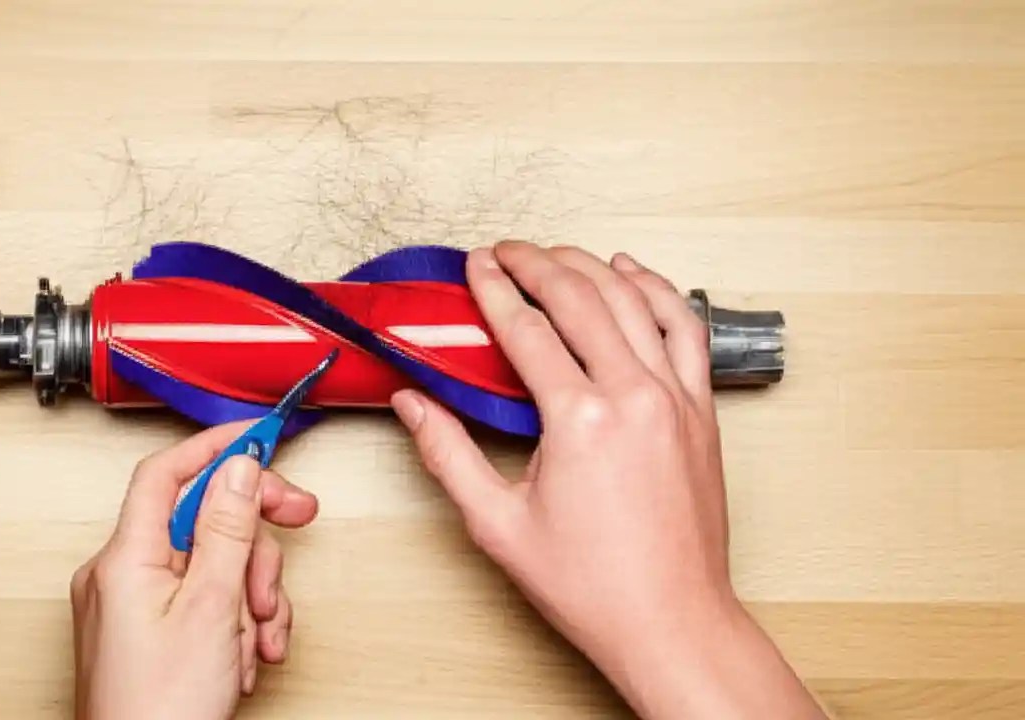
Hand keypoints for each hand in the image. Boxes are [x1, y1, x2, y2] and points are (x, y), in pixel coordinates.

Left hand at [71, 423, 317, 719]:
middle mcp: (122, 575)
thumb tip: (238, 467)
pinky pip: (202, 604)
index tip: (262, 436)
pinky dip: (235, 624)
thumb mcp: (212, 609)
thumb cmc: (161, 712)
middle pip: (202, 520)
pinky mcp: (149, 635)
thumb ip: (227, 530)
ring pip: (213, 566)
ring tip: (261, 641)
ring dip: (252, 597)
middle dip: (254, 541)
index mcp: (125, 558)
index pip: (167, 473)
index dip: (215, 446)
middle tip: (299, 525)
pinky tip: (248, 659)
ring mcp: (135, 607)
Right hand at [391, 242, 824, 718]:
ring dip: (592, 267)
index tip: (476, 266)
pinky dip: (659, 291)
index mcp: (581, 421)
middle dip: (537, 263)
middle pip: (581, 298)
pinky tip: (633, 276)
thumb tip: (413, 404)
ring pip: (635, 301)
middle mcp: (634, 396)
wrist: (672, 622)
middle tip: (506, 252)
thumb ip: (449, 455)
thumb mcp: (498, 525)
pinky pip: (685, 329)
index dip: (495, 290)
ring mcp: (676, 399)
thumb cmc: (592, 586)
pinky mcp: (701, 411)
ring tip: (556, 255)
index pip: (528, 330)